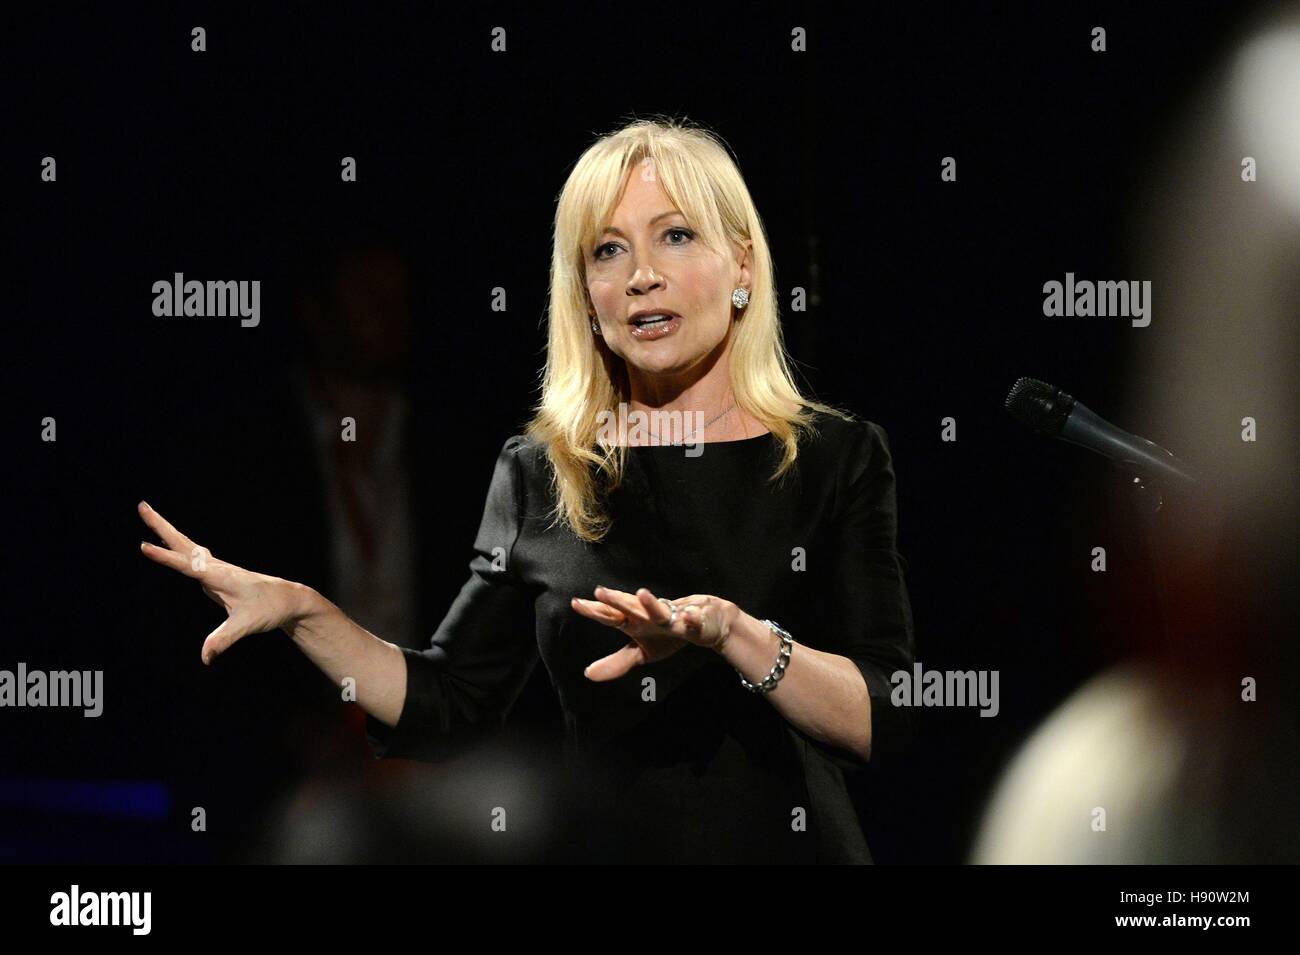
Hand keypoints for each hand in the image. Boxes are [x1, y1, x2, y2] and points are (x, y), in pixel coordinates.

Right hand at [137, 500, 307, 664]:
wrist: (288, 599)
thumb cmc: (270, 610)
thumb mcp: (247, 626)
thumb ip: (223, 640)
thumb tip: (204, 658)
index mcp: (221, 576)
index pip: (188, 566)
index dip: (165, 558)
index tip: (143, 546)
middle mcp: (217, 567)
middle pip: (184, 544)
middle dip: (161, 526)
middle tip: (141, 506)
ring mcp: (215, 568)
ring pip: (186, 546)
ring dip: (166, 530)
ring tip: (147, 512)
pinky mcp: (214, 574)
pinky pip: (189, 556)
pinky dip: (175, 545)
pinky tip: (167, 541)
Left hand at [569, 585, 738, 680]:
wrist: (707, 623)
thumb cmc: (669, 634)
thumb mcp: (641, 653)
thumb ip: (616, 662)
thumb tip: (587, 674)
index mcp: (637, 624)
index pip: (611, 617)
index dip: (595, 611)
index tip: (576, 603)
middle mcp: (650, 617)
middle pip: (631, 609)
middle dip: (618, 601)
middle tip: (600, 592)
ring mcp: (673, 619)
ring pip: (660, 610)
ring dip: (651, 603)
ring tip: (642, 594)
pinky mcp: (696, 623)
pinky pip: (694, 622)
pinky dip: (692, 618)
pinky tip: (688, 617)